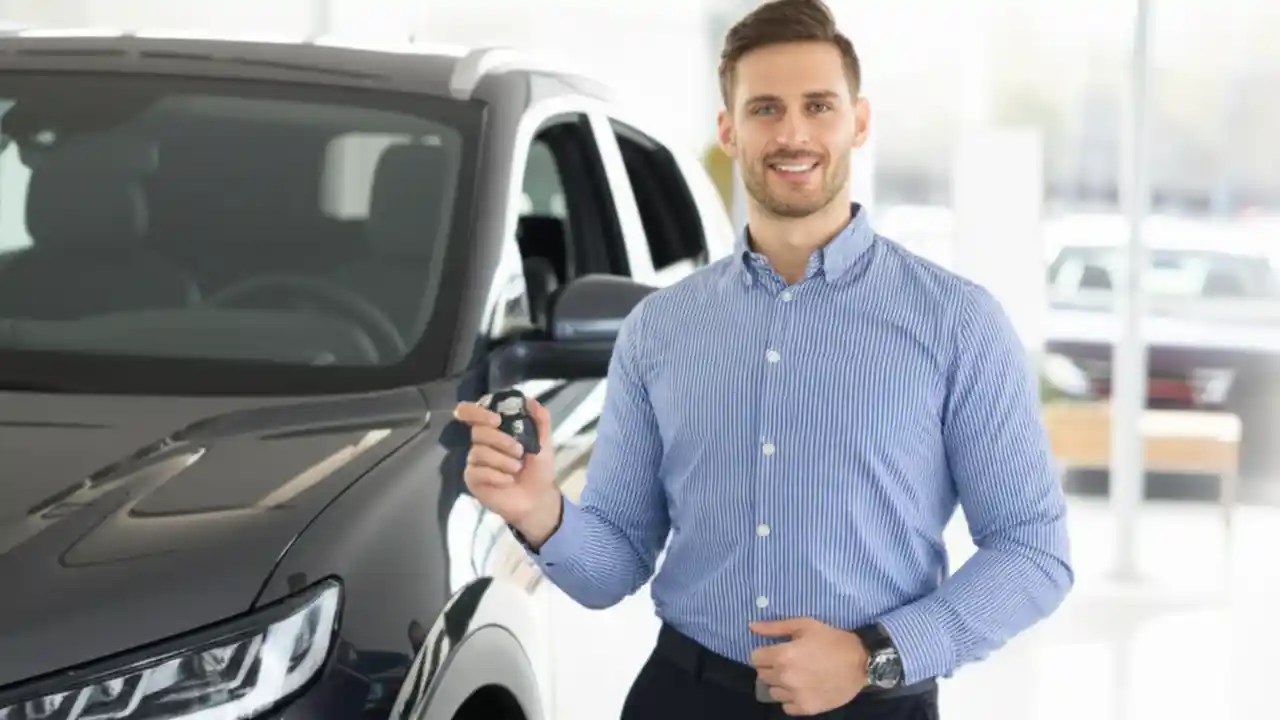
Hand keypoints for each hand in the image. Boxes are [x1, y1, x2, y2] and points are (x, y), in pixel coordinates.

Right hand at [453, 396, 560, 545]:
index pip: (471, 413)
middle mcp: (481, 443)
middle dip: (501, 440)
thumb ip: (540, 420)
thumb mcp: (544, 442)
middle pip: (478, 432)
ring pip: (478, 453)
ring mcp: (475, 462)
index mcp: (494, 430)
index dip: (477, 412)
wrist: (539, 498)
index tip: (496, 420)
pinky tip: (507, 481)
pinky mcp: (472, 480)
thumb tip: (530, 401)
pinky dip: (496, 476)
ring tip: (517, 469)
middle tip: (520, 451)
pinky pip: (477, 472)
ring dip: (502, 461)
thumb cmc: (539, 469)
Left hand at [749, 617, 868, 715]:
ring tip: (795, 675)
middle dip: (771, 667)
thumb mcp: (804, 625)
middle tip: (787, 662)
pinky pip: (786, 706)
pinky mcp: (806, 708)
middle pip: (762, 675)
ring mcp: (795, 695)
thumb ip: (775, 628)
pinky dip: (790, 698)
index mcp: (782, 656)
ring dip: (779, 684)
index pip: (755, 658)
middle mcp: (785, 678)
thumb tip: (752, 627)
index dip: (764, 653)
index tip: (775, 651)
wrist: (860, 663)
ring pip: (773, 692)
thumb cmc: (832, 640)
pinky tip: (802, 688)